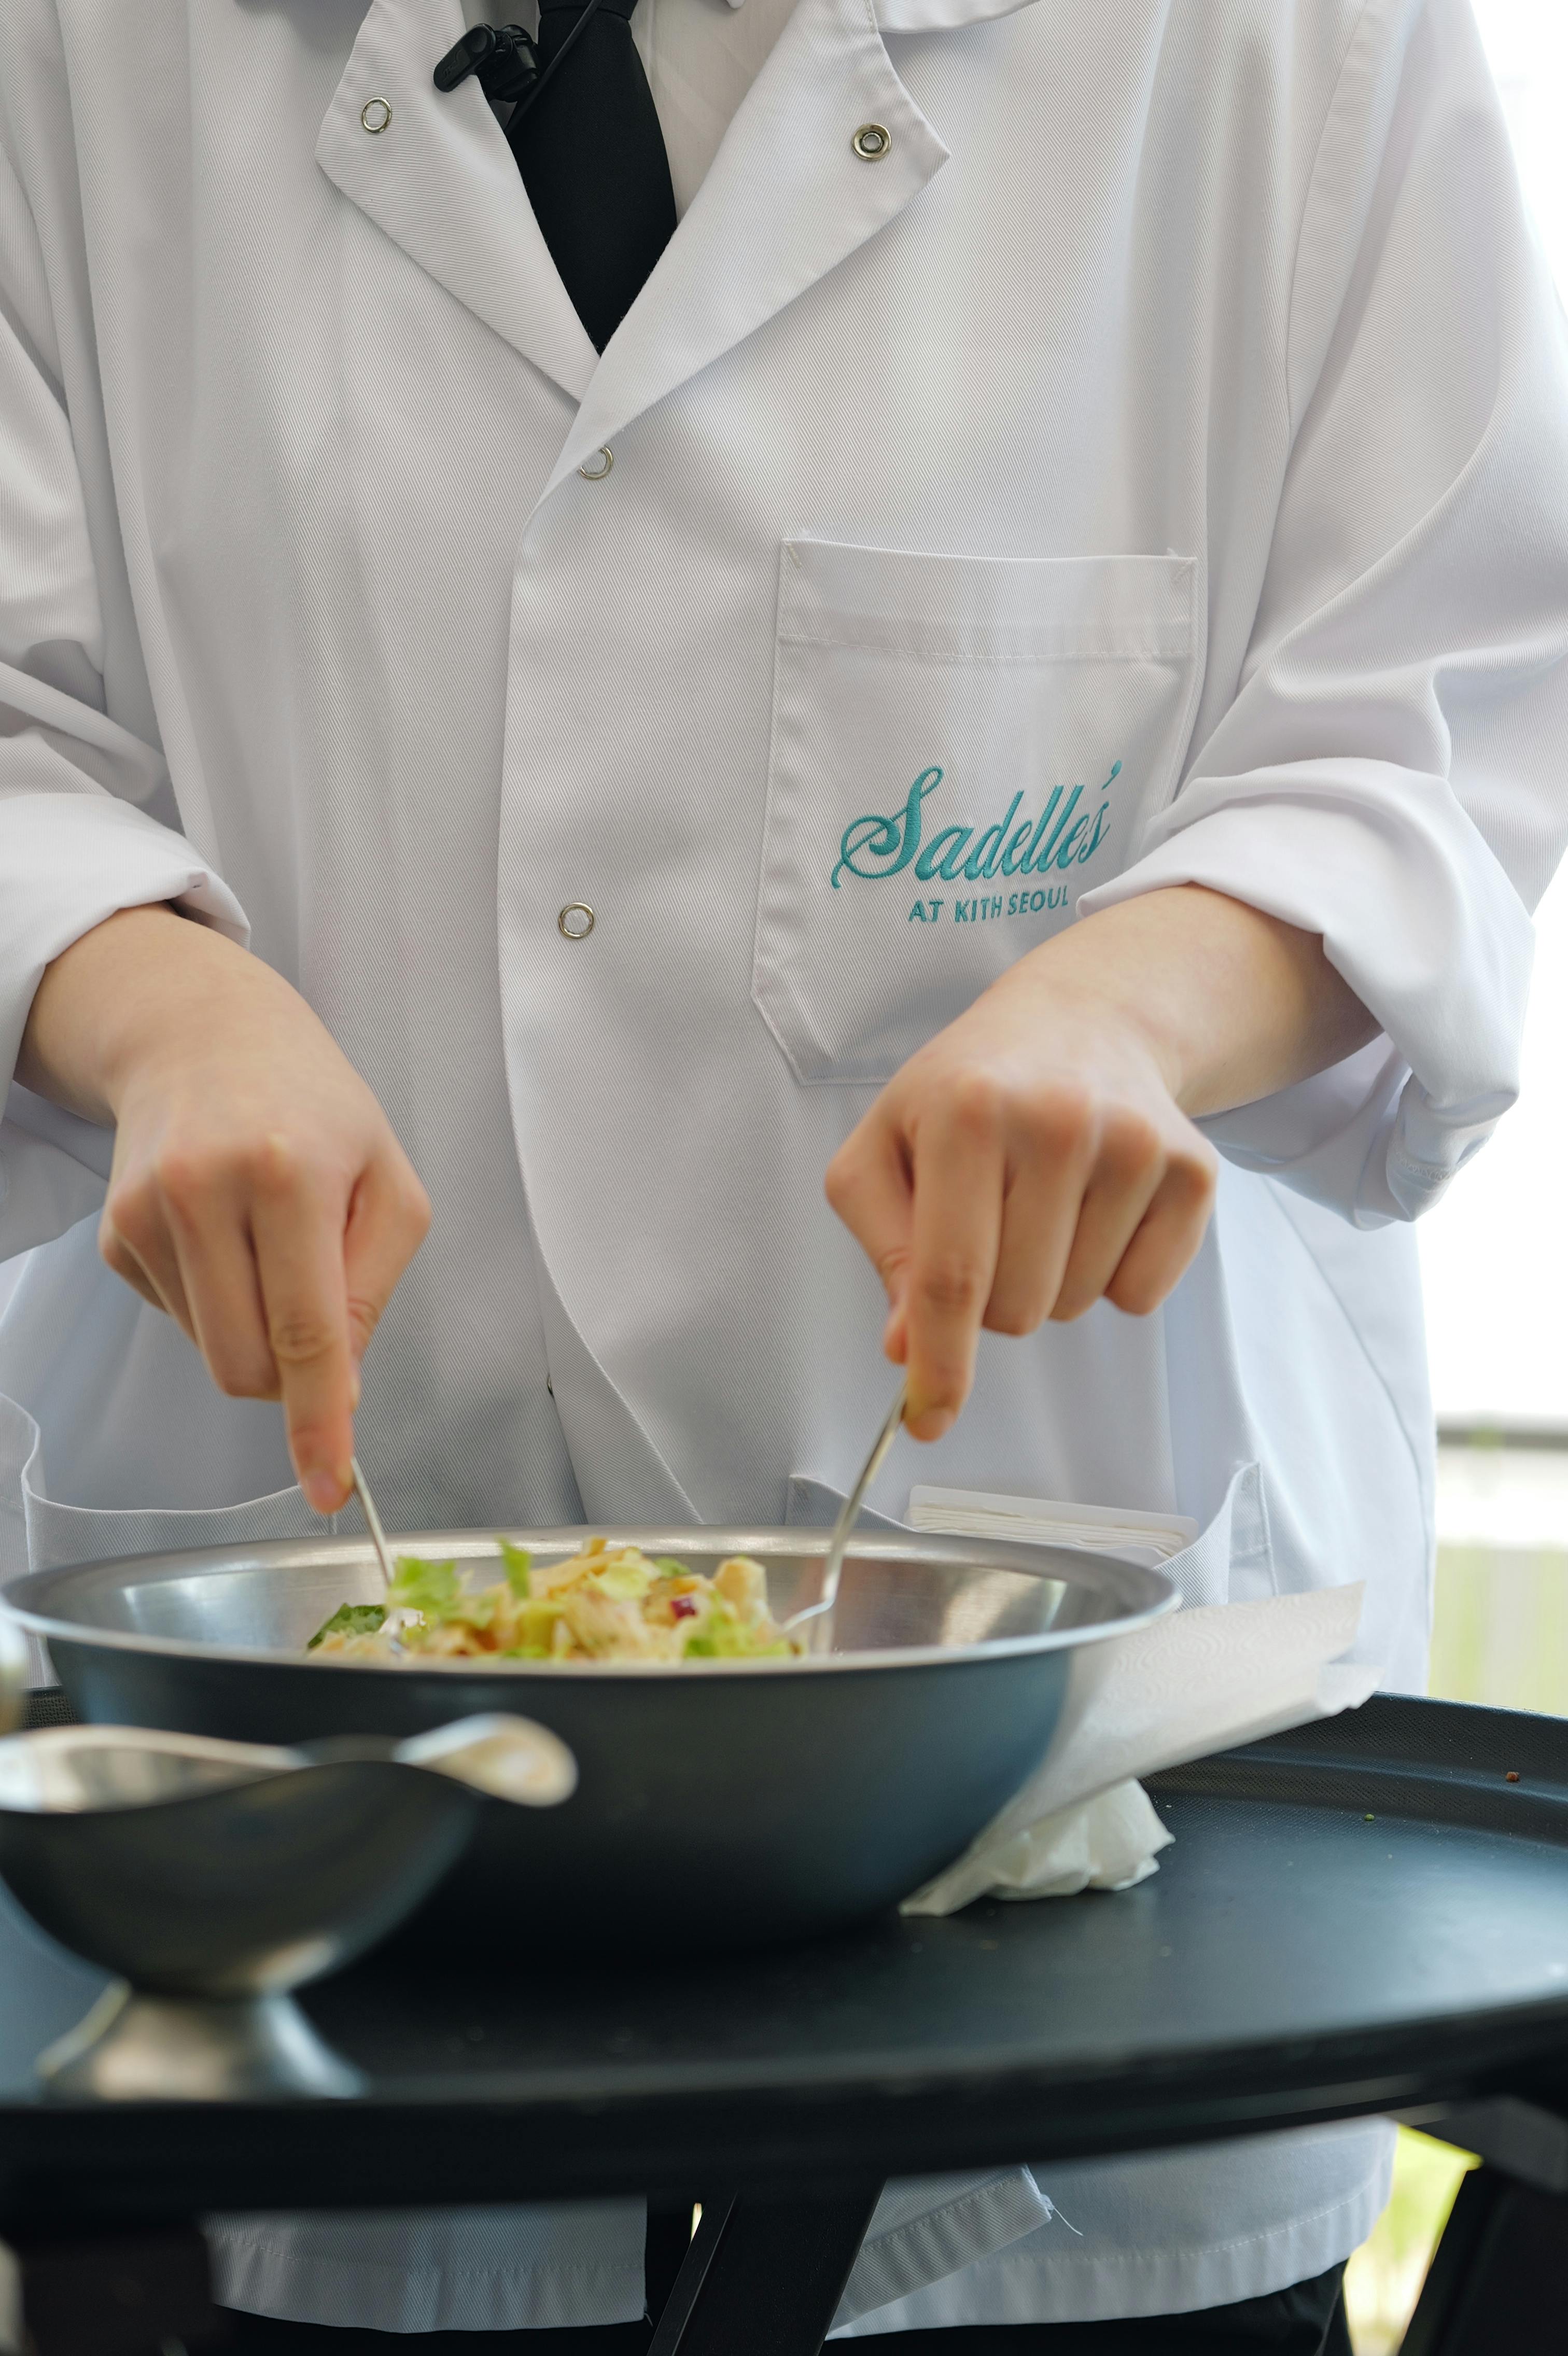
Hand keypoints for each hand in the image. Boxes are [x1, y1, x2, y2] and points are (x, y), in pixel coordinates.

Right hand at [20, 907, 429, 1510]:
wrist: (206, 1037)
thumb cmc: (317, 1109)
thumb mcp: (389, 1182)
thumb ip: (373, 1288)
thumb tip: (340, 1386)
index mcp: (289, 1173)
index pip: (305, 1331)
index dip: (319, 1422)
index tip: (328, 1486)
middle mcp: (207, 1190)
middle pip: (246, 1364)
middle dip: (290, 1376)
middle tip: (318, 1312)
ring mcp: (148, 1212)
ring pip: (211, 1352)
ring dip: (254, 1333)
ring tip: (270, 1246)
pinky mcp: (116, 1232)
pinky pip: (177, 1319)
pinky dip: (216, 1301)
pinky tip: (225, 1234)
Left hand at [826, 886, 1377, 1441]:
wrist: (1081, 1020)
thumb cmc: (968, 1093)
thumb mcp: (887, 1148)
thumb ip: (886, 1248)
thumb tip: (908, 1349)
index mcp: (967, 1112)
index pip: (952, 1274)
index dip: (941, 1363)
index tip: (929, 1421)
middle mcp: (1058, 1121)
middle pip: (1016, 1308)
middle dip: (992, 1298)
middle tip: (991, 1222)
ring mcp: (1136, 1144)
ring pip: (1077, 1305)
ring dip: (1050, 1280)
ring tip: (1043, 1201)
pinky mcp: (1194, 1170)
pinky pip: (1142, 1294)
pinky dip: (1112, 1274)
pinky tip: (1096, 1206)